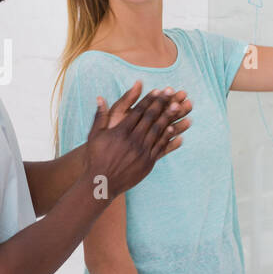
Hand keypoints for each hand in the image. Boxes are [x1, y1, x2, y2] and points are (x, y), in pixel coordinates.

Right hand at [84, 81, 190, 198]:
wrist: (102, 182)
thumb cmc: (96, 157)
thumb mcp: (94, 135)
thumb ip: (100, 116)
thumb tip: (100, 98)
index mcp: (120, 131)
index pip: (138, 111)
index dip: (149, 100)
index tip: (158, 91)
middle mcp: (133, 140)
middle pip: (151, 118)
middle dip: (162, 104)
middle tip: (173, 93)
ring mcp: (142, 152)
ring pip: (158, 131)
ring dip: (169, 118)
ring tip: (178, 106)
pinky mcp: (148, 162)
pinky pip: (161, 147)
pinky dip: (168, 137)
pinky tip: (174, 129)